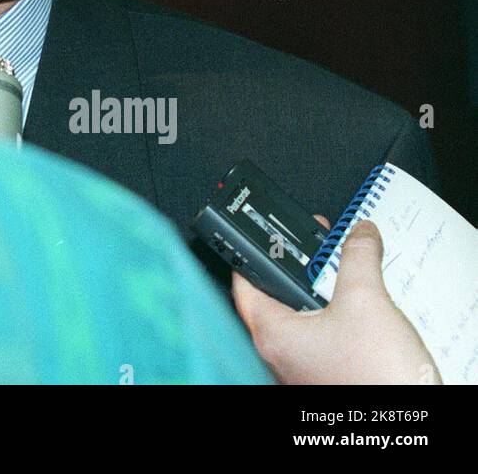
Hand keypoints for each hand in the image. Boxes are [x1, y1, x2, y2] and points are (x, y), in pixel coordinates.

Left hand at [232, 218, 439, 383]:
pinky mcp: (324, 378)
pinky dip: (333, 319)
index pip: (244, 284)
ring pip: (301, 320)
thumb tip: (359, 234)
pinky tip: (358, 312)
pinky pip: (320, 340)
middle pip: (275, 299)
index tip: (264, 237)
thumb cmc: (377, 377)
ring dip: (319, 295)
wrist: (408, 419)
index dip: (253, 254)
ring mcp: (301, 369)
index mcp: (272, 334)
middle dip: (296, 271)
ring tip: (342, 275)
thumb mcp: (366, 300)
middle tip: (314, 251)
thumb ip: (358, 258)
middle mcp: (279, 355)